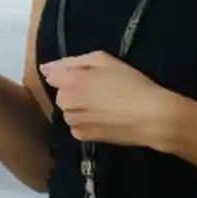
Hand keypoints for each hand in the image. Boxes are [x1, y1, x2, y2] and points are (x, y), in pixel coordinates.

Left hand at [40, 51, 175, 149]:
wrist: (150, 118)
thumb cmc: (130, 83)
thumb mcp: (104, 60)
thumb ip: (73, 61)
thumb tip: (46, 68)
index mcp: (70, 81)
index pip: (52, 74)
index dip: (68, 72)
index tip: (85, 74)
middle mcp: (65, 103)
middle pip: (61, 92)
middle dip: (74, 88)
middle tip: (101, 88)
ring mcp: (72, 122)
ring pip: (69, 109)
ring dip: (79, 105)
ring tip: (104, 104)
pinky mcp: (82, 137)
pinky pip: (76, 124)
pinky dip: (85, 120)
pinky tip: (104, 117)